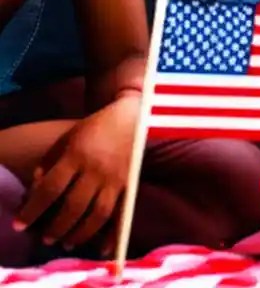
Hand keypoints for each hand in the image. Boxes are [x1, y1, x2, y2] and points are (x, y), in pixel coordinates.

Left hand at [15, 95, 137, 250]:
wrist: (133, 117)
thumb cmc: (94, 128)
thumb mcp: (66, 139)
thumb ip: (49, 164)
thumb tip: (36, 191)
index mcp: (76, 156)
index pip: (50, 189)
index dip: (33, 210)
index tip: (20, 224)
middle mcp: (96, 170)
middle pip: (73, 206)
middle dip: (56, 227)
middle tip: (45, 239)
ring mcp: (115, 178)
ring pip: (98, 214)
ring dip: (80, 233)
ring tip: (67, 242)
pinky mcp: (130, 184)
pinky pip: (122, 213)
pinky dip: (114, 234)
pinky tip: (104, 249)